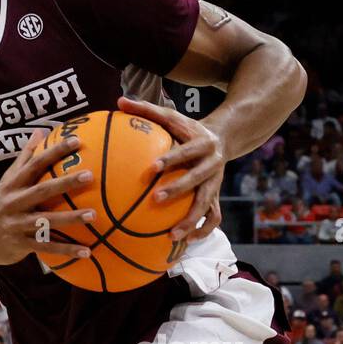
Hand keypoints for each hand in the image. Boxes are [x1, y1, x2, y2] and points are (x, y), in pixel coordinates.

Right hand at [0, 130, 95, 265]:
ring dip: (70, 218)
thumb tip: (40, 131)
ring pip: (45, 220)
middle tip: (90, 175)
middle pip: (41, 190)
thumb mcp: (6, 180)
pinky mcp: (20, 245)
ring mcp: (16, 225)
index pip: (34, 163)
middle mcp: (13, 202)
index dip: (55, 152)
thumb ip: (24, 157)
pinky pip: (46, 247)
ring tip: (93, 215)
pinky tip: (87, 251)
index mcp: (12, 185)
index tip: (77, 141)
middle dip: (65, 183)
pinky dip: (66, 250)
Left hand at [116, 95, 225, 243]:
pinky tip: (185, 242)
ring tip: (172, 236)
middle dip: (178, 191)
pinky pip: (214, 217)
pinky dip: (203, 230)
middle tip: (155, 200)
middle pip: (197, 181)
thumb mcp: (172, 115)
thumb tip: (119, 101)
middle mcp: (212, 165)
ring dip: (192, 221)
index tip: (151, 168)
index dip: (171, 160)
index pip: (186, 152)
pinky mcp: (216, 196)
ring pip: (208, 205)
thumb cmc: (187, 128)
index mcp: (202, 144)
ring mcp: (216, 183)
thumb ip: (147, 109)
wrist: (223, 138)